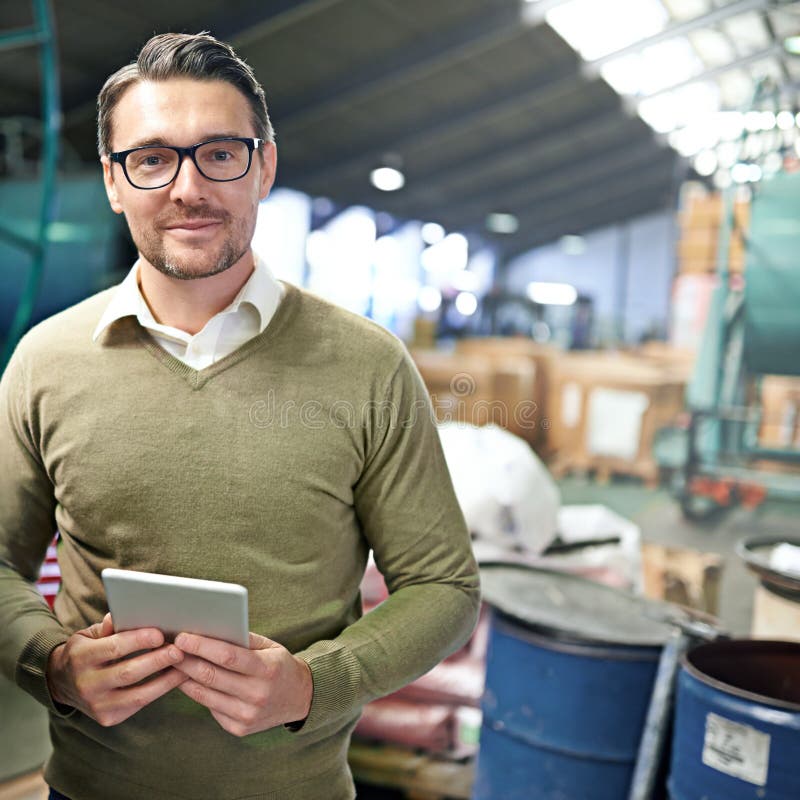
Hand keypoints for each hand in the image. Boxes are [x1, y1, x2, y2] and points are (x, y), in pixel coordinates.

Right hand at [46, 613, 187, 725]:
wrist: (62, 683)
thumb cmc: (86, 650)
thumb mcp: (90, 634)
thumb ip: (109, 626)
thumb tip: (127, 614)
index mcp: (80, 657)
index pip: (114, 647)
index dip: (139, 640)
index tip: (160, 634)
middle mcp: (86, 684)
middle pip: (128, 673)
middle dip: (157, 661)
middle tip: (180, 650)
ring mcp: (97, 705)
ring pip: (138, 695)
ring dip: (166, 680)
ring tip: (186, 666)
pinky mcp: (108, 718)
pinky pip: (140, 704)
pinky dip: (161, 691)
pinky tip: (177, 678)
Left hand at [172, 631, 312, 736]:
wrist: (300, 698)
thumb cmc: (279, 665)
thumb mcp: (270, 647)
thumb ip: (243, 639)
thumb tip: (209, 629)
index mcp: (267, 669)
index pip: (228, 656)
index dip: (202, 646)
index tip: (182, 637)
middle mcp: (258, 694)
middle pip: (212, 676)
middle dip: (186, 661)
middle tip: (170, 649)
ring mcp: (248, 715)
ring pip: (206, 695)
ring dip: (185, 678)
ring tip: (175, 663)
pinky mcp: (239, 728)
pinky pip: (211, 709)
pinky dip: (198, 694)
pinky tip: (190, 682)